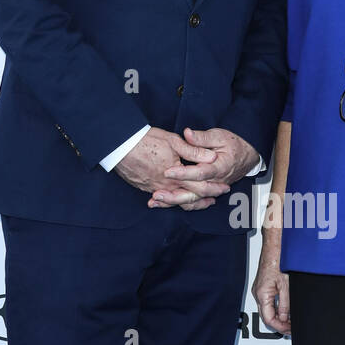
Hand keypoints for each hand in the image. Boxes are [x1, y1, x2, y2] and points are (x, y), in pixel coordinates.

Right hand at [113, 127, 228, 210]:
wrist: (120, 145)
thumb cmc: (146, 141)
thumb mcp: (173, 142)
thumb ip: (194, 152)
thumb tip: (212, 158)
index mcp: (177, 176)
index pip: (201, 187)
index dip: (214, 188)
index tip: (224, 188)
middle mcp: (167, 187)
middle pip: (190, 199)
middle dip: (204, 200)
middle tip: (215, 200)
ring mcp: (155, 189)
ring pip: (176, 202)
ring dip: (189, 202)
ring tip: (200, 203)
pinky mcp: (145, 188)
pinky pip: (162, 200)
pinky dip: (171, 202)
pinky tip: (174, 200)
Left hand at [150, 127, 258, 209]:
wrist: (248, 155)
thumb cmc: (234, 144)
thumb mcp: (219, 136)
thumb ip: (202, 138)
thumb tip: (187, 134)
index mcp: (220, 167)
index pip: (200, 173)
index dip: (184, 173)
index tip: (168, 171)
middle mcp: (216, 181)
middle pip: (195, 192)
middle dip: (175, 194)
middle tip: (157, 193)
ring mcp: (212, 188)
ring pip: (192, 200)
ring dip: (173, 201)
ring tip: (156, 201)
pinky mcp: (208, 191)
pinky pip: (193, 201)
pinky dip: (178, 203)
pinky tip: (163, 204)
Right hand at [252, 239, 289, 334]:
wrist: (274, 247)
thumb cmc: (278, 260)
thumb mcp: (286, 286)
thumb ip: (285, 304)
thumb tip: (284, 318)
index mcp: (262, 294)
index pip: (269, 319)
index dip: (280, 327)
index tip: (290, 330)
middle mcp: (258, 293)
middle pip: (267, 316)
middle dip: (280, 324)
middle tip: (292, 328)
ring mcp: (259, 289)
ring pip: (268, 310)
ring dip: (279, 317)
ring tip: (291, 320)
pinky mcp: (263, 286)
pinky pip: (268, 302)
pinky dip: (277, 308)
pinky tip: (286, 310)